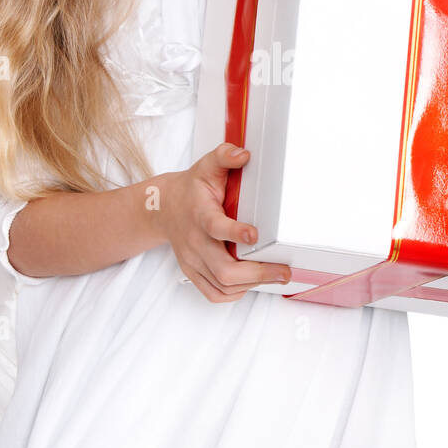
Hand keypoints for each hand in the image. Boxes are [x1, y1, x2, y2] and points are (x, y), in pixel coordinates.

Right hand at [158, 143, 292, 303]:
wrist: (163, 208)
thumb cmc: (191, 189)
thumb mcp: (207, 166)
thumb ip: (224, 156)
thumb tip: (243, 154)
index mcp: (200, 215)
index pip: (215, 227)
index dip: (234, 232)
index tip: (254, 234)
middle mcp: (195, 242)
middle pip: (224, 269)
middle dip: (257, 273)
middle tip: (283, 270)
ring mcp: (193, 261)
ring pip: (222, 285)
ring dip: (251, 284)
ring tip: (275, 275)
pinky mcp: (193, 272)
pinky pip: (214, 293)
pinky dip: (235, 293)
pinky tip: (251, 283)